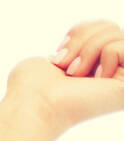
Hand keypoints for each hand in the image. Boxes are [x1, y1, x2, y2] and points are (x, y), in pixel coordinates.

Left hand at [4, 21, 123, 138]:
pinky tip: (96, 80)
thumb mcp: (56, 54)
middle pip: (111, 28)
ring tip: (76, 74)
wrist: (32, 106)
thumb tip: (91, 46)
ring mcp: (122, 81)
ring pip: (119, 35)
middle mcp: (112, 75)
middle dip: (84, 40)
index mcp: (94, 68)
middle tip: (68, 67)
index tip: (60, 57)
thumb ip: (80, 44)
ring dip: (90, 49)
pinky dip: (107, 55)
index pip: (102, 28)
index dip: (80, 33)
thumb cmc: (32, 87)